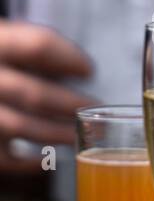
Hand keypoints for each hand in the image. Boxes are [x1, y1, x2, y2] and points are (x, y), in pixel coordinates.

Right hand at [0, 20, 93, 173]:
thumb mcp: (0, 39)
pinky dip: (31, 161)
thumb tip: (80, 70)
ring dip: (59, 133)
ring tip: (78, 134)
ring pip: (22, 127)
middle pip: (33, 94)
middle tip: (97, 108)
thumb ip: (29, 48)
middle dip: (72, 105)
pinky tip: (47, 159)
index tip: (89, 71)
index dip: (70, 58)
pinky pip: (6, 158)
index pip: (38, 46)